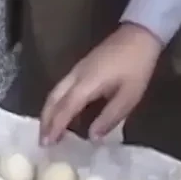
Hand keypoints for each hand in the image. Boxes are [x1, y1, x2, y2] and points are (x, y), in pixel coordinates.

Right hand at [39, 23, 163, 144]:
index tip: (47, 143)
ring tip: (47, 131)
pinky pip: (61, 88)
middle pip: (53, 99)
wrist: (139, 35)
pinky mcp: (80, 68)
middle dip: (45, 120)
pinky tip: (61, 114)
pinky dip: (56, 103)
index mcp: (87, 83)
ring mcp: (76, 70)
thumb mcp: (129, 96)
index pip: (65, 108)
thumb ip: (110, 117)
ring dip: (48, 112)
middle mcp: (76, 76)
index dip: (55, 126)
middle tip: (42, 142)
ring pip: (54, 92)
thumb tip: (92, 137)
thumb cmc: (137, 66)